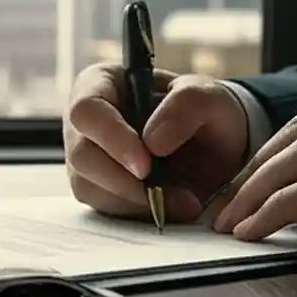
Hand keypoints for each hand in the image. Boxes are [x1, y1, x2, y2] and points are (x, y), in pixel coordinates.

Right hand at [64, 63, 248, 220]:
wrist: (215, 149)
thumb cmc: (204, 112)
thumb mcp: (210, 96)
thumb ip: (187, 104)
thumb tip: (152, 142)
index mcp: (101, 84)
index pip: (87, 110)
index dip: (112, 138)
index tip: (145, 165)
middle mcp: (85, 122)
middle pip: (81, 155)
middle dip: (123, 180)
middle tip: (165, 193)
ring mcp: (86, 157)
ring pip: (89, 187)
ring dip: (135, 201)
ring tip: (182, 200)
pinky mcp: (96, 189)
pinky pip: (104, 208)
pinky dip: (138, 213)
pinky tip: (168, 206)